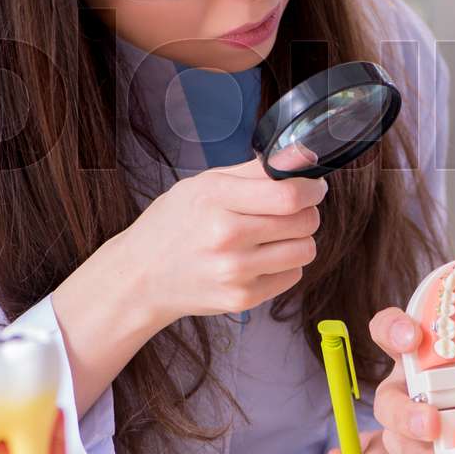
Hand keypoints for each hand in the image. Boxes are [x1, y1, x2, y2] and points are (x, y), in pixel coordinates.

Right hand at [52, 158, 325, 413]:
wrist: (141, 277)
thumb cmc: (176, 223)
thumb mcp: (206, 183)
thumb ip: (258, 169)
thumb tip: (305, 154)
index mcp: (216, 199)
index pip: (289, 195)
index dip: (312, 189)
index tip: (313, 187)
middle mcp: (226, 237)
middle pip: (304, 222)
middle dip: (306, 212)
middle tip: (289, 210)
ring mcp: (234, 272)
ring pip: (305, 250)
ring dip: (299, 239)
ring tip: (275, 235)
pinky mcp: (242, 299)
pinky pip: (293, 275)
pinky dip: (284, 264)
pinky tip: (260, 258)